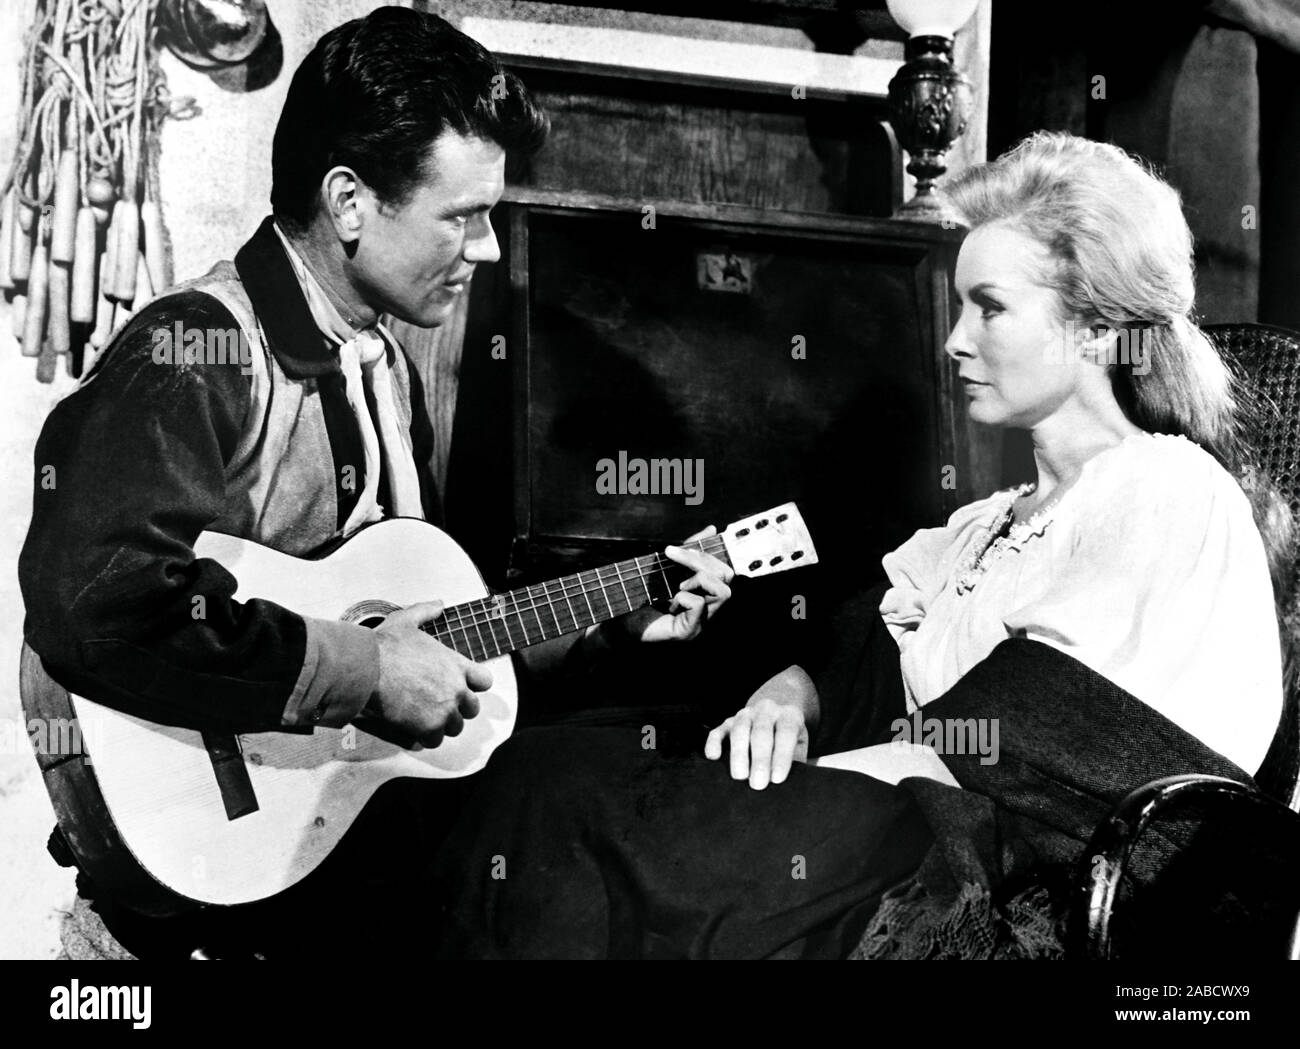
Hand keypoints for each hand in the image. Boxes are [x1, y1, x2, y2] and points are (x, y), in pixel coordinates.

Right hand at [365, 601, 490, 748]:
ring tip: (424, 718)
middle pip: (472, 709)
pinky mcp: (427, 728)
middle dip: (458, 708)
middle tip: (440, 705)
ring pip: (454, 727)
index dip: (475, 685)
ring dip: (442, 725)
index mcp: (456, 665)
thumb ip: (426, 611)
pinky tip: (413, 730)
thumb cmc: (385, 646)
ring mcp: (444, 711)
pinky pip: (435, 741)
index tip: (463, 686)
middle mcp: (455, 689)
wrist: (366, 669)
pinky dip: (425, 738)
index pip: (485, 681)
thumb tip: (438, 605)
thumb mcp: (406, 620)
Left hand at [622, 525, 733, 642]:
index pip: (725, 571)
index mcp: (704, 595)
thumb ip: (688, 552)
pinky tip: (668, 603)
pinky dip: (683, 597)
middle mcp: (708, 611)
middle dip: (701, 560)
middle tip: (672, 557)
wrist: (617, 625)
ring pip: (723, 592)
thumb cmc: (639, 599)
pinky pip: (699, 605)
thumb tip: (711, 529)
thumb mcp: (665, 569)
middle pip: (727, 577)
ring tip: (677, 585)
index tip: (684, 549)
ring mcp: (700, 624)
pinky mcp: (688, 632)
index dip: (709, 555)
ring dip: (698, 579)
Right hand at [704, 666, 816, 788]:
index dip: (782, 756)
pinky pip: (717, 730)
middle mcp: (767, 710)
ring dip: (739, 754)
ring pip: (739, 729)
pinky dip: (714, 743)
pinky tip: (713, 757)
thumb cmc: (789, 740)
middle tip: (758, 784)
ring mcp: (745, 714)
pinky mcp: (727, 722)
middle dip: (759, 759)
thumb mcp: (800, 745)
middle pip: (761, 732)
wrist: (775, 714)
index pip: (786, 732)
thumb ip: (799, 760)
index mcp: (789, 715)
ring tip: (739, 777)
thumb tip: (795, 782)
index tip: (777, 779)